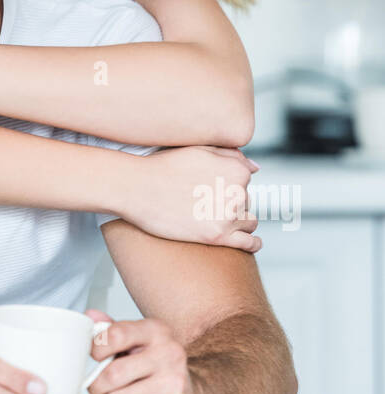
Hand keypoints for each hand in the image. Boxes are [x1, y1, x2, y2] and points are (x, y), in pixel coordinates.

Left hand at [84, 309, 205, 393]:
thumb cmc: (157, 371)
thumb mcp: (137, 344)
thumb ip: (113, 330)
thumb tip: (90, 317)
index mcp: (156, 331)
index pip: (116, 334)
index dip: (96, 348)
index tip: (95, 357)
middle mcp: (168, 354)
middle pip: (113, 373)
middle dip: (96, 386)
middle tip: (97, 388)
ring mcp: (173, 384)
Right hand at [115, 145, 260, 250]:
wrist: (137, 188)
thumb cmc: (164, 166)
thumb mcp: (199, 150)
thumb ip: (231, 156)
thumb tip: (256, 168)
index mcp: (237, 170)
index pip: (245, 180)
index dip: (229, 184)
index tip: (213, 188)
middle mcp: (238, 192)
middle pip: (246, 202)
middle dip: (232, 203)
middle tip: (206, 203)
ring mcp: (228, 216)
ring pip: (249, 222)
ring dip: (239, 222)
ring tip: (218, 220)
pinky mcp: (217, 236)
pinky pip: (249, 243)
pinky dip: (252, 243)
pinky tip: (249, 242)